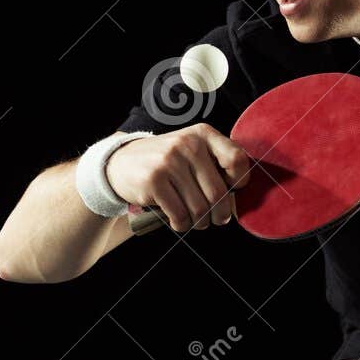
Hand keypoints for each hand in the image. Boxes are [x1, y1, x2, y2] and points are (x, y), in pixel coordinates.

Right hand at [105, 124, 252, 232]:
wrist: (120, 163)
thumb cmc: (165, 162)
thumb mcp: (190, 150)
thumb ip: (215, 163)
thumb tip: (236, 196)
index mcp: (203, 134)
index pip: (237, 160)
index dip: (239, 182)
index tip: (230, 190)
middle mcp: (188, 144)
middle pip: (219, 193)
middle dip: (220, 213)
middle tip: (216, 219)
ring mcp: (170, 162)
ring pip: (200, 208)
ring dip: (200, 222)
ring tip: (195, 221)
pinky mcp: (154, 181)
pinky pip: (180, 215)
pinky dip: (182, 224)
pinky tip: (178, 221)